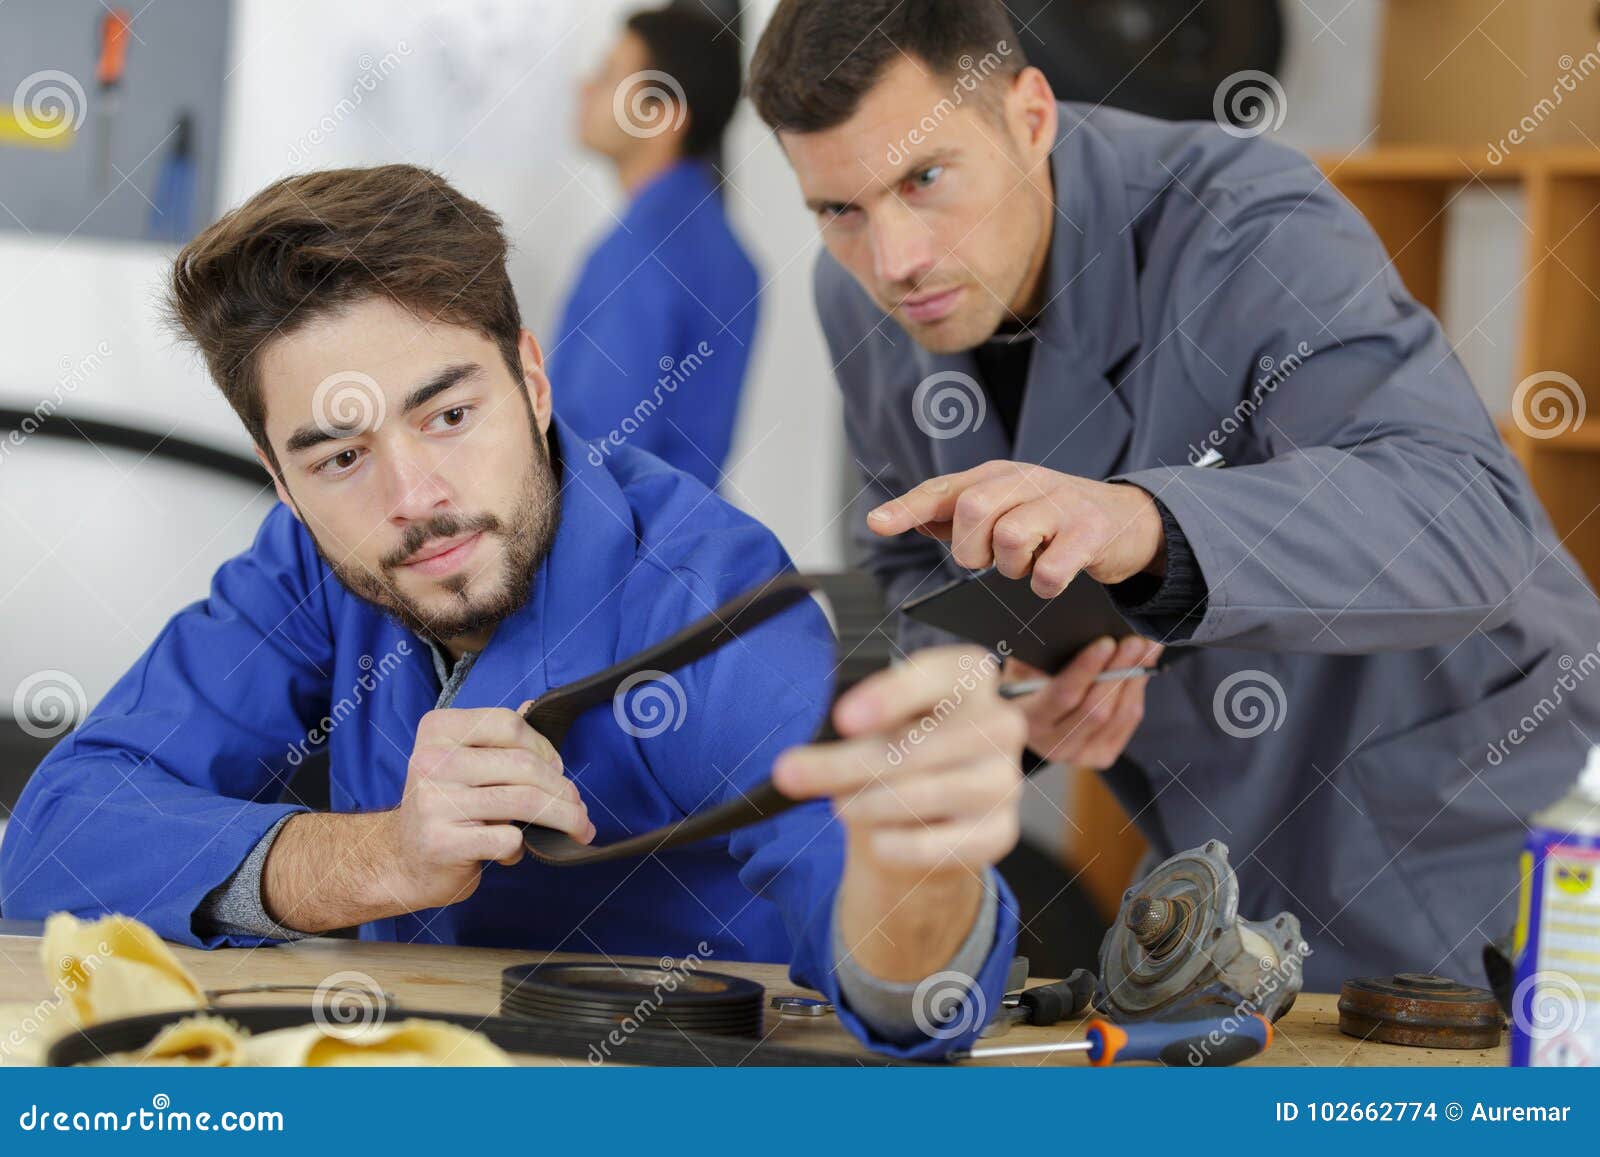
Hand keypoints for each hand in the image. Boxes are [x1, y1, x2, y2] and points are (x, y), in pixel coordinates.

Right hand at [378, 706, 592, 911]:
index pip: (509, 725)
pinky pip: (508, 839)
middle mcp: (431, 760)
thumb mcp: (462, 761)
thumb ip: (496, 737)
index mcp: (438, 730)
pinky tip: (511, 852)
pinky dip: (520, 848)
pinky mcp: (442, 843)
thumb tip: (534, 705)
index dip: (545, 747)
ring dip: (563, 818)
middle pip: (524, 765)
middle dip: (564, 790)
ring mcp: (434, 802)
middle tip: (579, 808)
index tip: (558, 768)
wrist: (401, 859)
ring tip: (578, 829)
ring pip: (524, 802)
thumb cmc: (444, 806)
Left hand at [773, 647, 1024, 871]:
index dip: (888, 697)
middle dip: (844, 765)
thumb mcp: (878, 724)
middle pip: (915, 747)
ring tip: (843, 804)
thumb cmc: (903, 751)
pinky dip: (889, 844)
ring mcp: (1004, 781)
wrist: (934, 816)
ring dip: (863, 805)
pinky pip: (927, 845)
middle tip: (790, 774)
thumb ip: (851, 732)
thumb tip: (801, 764)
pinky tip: (879, 836)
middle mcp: (999, 724)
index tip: (844, 719)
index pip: (935, 676)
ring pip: (917, 796)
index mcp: (969, 676)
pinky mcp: (999, 833)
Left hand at [867, 461, 1164, 596]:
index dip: (908, 507)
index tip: (877, 524)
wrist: (1128, 520)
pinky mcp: (1092, 532)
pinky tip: (1050, 579)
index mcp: (998, 476)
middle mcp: (1028, 481)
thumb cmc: (1054, 518)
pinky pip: (1050, 569)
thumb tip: (907, 519)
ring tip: (1026, 565)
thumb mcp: (1006, 507)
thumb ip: (958, 516)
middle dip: (971, 548)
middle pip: (974, 509)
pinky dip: (1043, 584)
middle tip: (989, 561)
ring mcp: (1062, 504)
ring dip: (1011, 567)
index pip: (944, 489)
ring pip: (1010, 537)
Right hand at [1005, 637, 1160, 768]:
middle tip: (1134, 642)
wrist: (1028, 717)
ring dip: (1135, 679)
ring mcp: (1079, 754)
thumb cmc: (1024, 685)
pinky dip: (1137, 693)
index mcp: (1029, 720)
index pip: (1062, 695)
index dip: (1086, 669)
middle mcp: (1053, 744)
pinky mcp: (1101, 756)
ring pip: (1117, 716)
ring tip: (1147, 649)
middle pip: (1096, 709)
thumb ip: (1043, 655)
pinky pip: (1127, 722)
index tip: (1106, 643)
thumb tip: (1080, 634)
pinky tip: (1142, 670)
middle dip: (1119, 671)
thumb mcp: (1022, 667)